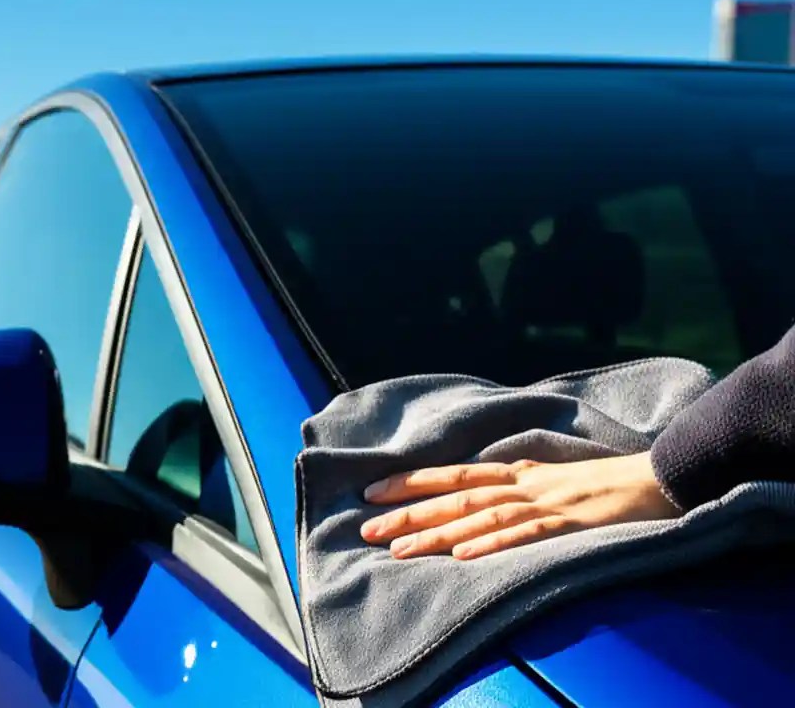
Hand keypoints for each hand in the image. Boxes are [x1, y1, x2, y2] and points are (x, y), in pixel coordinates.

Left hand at [359, 452, 681, 559]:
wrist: (662, 479)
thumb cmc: (605, 484)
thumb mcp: (550, 480)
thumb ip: (513, 489)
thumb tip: (472, 503)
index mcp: (517, 472)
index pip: (452, 475)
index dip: (409, 482)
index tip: (370, 493)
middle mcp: (523, 484)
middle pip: (454, 496)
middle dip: (407, 512)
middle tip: (366, 528)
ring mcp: (546, 503)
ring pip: (480, 517)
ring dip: (436, 534)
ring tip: (400, 551)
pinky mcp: (570, 525)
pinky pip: (525, 536)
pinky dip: (492, 545)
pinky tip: (463, 556)